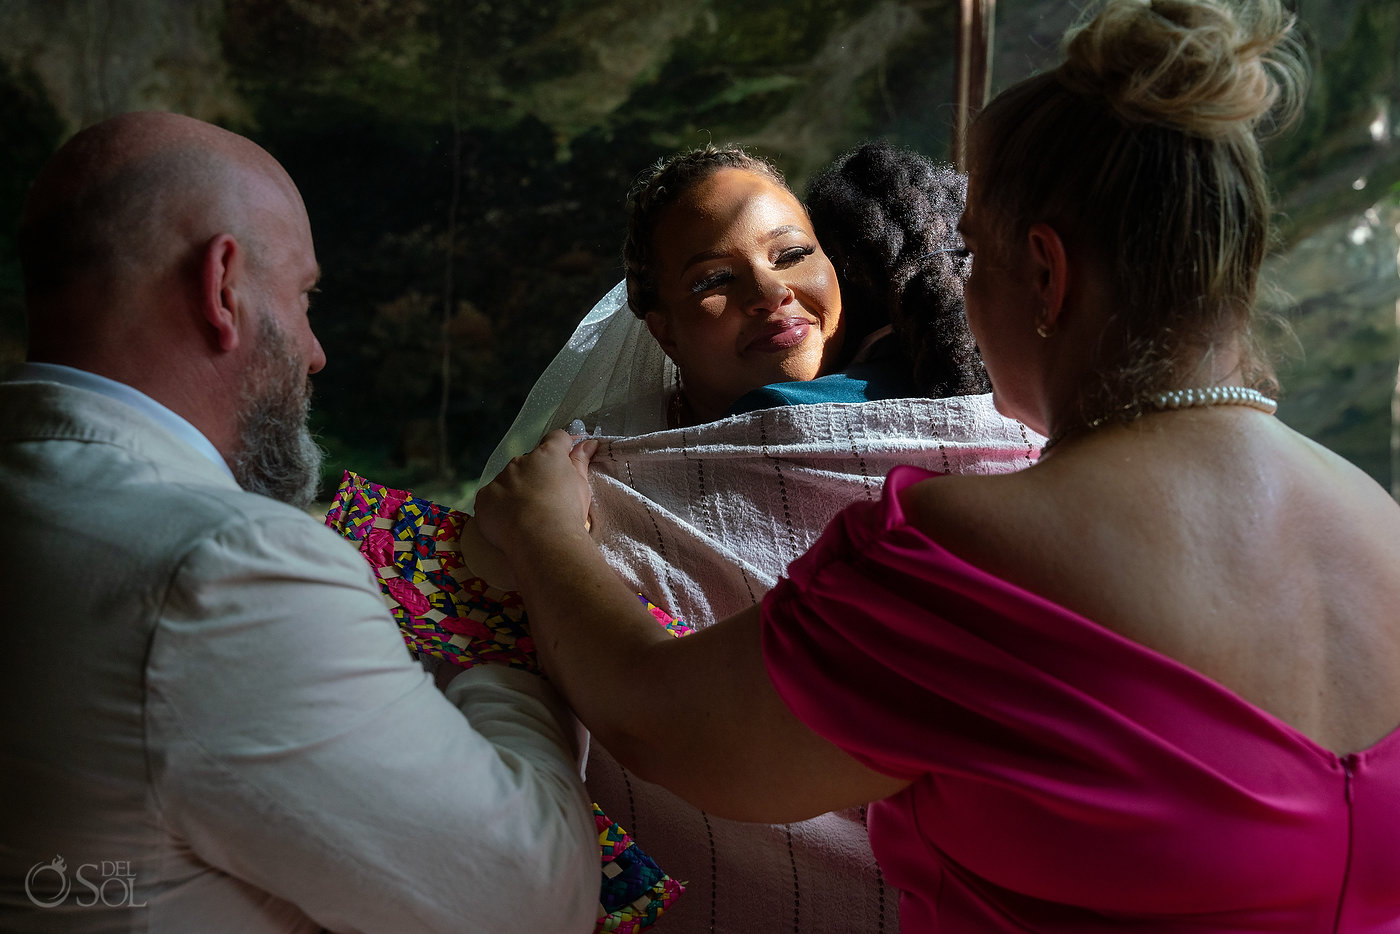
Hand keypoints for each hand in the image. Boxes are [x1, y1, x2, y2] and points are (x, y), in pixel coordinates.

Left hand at [474, 430, 596, 554]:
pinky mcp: (484, 497)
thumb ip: (581, 461)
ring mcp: (500, 478)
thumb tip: (588, 443)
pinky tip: (510, 522)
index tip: (565, 460)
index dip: (561, 448)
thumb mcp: (581, 486)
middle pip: (528, 463)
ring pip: (508, 481)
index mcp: (548, 455)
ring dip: (515, 492)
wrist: (543, 541)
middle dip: (535, 476)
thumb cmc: (568, 513)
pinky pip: (491, 498)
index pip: (555, 439)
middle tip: (545, 500)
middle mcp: (521, 460)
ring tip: (527, 516)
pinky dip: (498, 508)